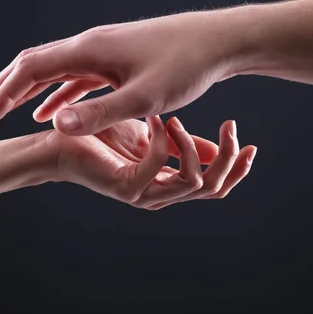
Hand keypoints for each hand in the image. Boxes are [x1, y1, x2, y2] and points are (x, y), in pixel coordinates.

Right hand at [0, 9, 250, 134]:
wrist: (217, 41)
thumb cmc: (185, 66)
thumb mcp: (144, 97)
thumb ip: (99, 112)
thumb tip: (52, 124)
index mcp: (88, 50)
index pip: (30, 69)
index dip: (3, 93)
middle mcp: (89, 45)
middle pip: (32, 65)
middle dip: (3, 89)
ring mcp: (101, 51)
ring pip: (52, 71)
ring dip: (26, 92)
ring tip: (3, 111)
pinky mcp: (115, 59)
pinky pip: (75, 77)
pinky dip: (56, 94)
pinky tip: (50, 110)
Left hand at [44, 116, 256, 209]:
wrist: (63, 141)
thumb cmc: (104, 135)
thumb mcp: (156, 135)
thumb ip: (184, 145)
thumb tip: (215, 147)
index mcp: (168, 184)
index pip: (215, 188)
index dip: (236, 169)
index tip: (249, 143)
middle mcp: (159, 195)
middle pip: (212, 188)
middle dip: (227, 158)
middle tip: (229, 126)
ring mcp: (143, 195)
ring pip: (192, 182)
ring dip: (192, 146)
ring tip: (178, 118)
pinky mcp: (125, 186)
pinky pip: (159, 165)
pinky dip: (163, 139)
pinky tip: (156, 118)